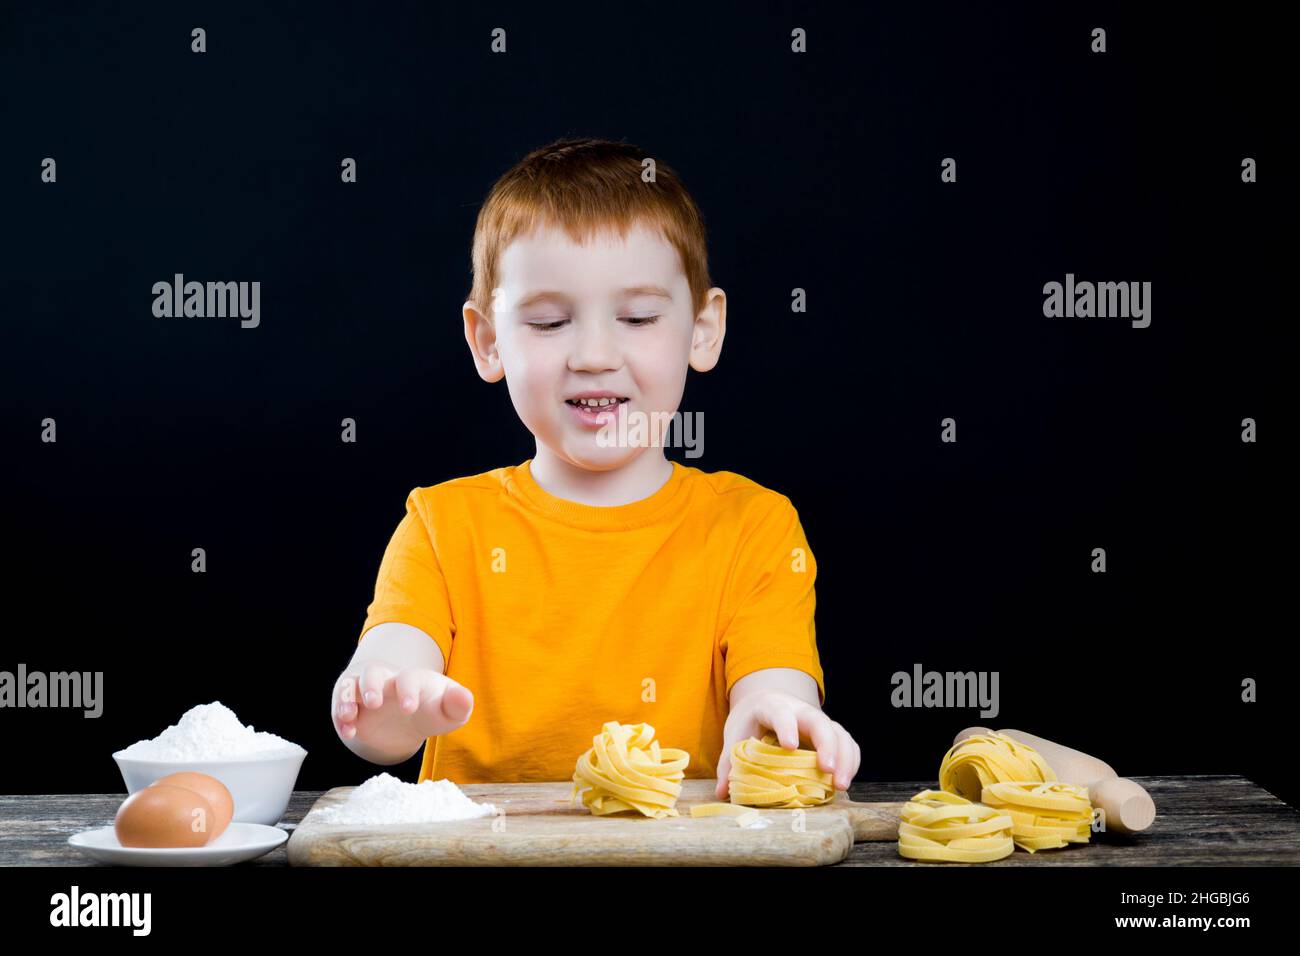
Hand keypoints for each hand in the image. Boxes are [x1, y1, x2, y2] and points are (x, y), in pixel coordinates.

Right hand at [332, 660, 473, 751]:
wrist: (409, 716)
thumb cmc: (432, 709)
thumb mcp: (448, 711)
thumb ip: (458, 705)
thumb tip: (464, 696)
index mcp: (412, 679)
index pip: (409, 677)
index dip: (408, 690)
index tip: (410, 709)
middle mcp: (386, 680)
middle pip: (373, 672)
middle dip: (371, 685)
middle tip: (374, 703)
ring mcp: (366, 691)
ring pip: (351, 684)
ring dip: (347, 698)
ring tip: (350, 716)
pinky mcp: (352, 706)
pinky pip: (340, 705)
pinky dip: (340, 717)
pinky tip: (348, 732)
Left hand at [715, 689, 859, 798]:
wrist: (766, 700)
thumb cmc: (750, 721)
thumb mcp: (734, 736)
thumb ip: (728, 763)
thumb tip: (722, 793)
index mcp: (771, 706)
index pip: (780, 713)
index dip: (786, 727)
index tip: (789, 746)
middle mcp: (799, 710)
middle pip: (819, 722)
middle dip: (826, 745)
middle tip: (827, 771)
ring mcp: (819, 720)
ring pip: (839, 733)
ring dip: (844, 758)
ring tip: (840, 785)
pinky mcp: (831, 732)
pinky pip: (848, 744)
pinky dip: (851, 761)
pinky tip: (846, 781)